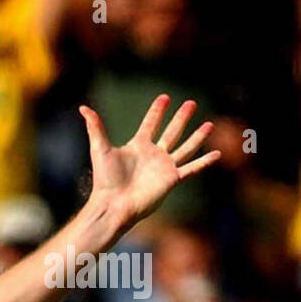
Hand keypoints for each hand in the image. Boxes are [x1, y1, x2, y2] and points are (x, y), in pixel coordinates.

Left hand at [80, 94, 219, 231]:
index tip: (164, 97)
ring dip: (197, 136)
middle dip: (181, 118)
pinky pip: (192, 168)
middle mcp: (153, 155)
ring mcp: (164, 166)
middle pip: (171, 132)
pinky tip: (218, 154)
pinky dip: (205, 161)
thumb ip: (95, 127)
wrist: (114, 204)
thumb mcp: (100, 149)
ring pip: (185, 147)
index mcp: (138, 146)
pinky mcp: (172, 179)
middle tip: (191, 103)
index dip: (156, 111)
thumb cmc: (105, 180)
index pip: (150, 124)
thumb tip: (83, 107)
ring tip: (210, 124)